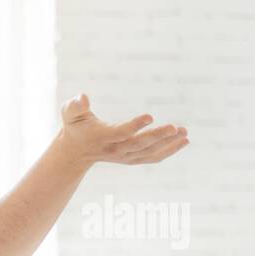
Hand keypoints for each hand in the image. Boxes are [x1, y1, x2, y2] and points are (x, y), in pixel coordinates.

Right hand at [57, 93, 188, 166]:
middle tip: (176, 127)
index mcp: (103, 138)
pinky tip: (183, 141)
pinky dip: (168, 151)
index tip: (150, 116)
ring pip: (149, 153)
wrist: (76, 151)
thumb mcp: (69, 114)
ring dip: (168, 144)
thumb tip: (83, 97)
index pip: (120, 134)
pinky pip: (153, 158)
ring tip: (185, 132)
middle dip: (157, 137)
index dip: (134, 126)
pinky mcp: (133, 158)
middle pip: (139, 145)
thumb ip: (74, 106)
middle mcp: (115, 150)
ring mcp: (125, 157)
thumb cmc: (75, 127)